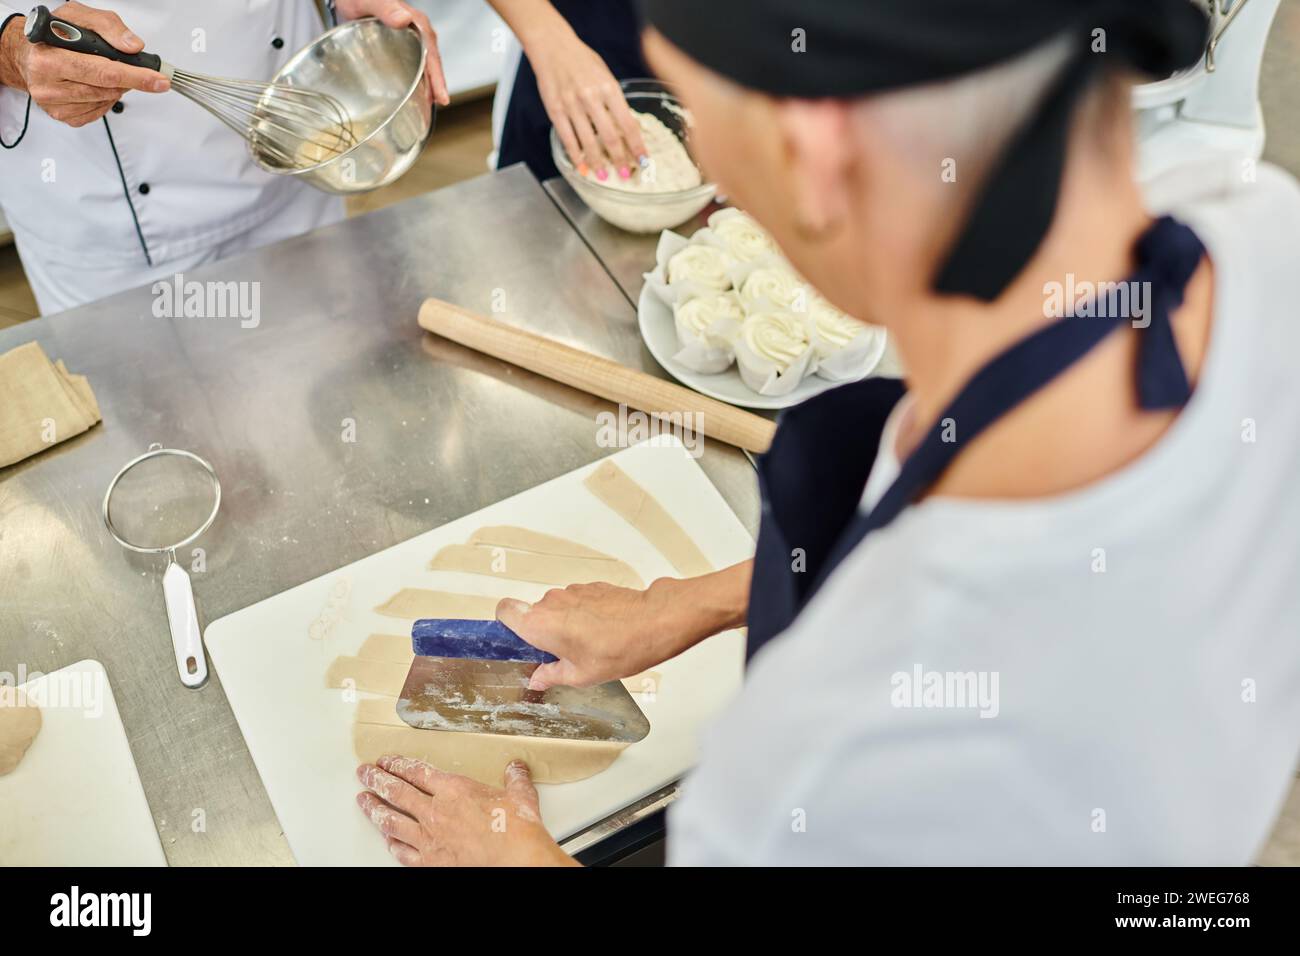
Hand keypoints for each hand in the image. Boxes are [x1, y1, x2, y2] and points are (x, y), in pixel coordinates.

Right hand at [0, 3, 167, 127]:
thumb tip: (133, 46)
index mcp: (48, 58)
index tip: (159, 80)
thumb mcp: (77, 16)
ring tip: (109, 72)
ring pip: (105, 101)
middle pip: (107, 89)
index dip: (135, 76)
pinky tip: (97, 85)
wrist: (28, 52)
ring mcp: (54, 103)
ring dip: (117, 88)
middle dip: (131, 81)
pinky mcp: (62, 116)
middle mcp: (47, 84)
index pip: (103, 71)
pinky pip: (98, 112)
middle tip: (146, 76)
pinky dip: (106, 99)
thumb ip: (107, 26)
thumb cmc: (54, 34)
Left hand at [336, 0, 448, 106]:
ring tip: (428, 104)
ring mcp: (411, 40)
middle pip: (432, 61)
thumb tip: (404, 19)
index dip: (437, 75)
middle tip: (440, 103)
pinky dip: (417, 79)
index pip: (431, 52)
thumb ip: (385, 8)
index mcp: (416, 22)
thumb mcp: (370, 1)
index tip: (440, 94)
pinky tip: (415, 92)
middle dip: (437, 84)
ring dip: (429, 84)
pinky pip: (414, 64)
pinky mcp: (403, 46)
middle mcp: (418, 31)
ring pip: (425, 65)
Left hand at [356, 756, 575, 865]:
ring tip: (363, 800)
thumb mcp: (520, 795)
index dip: (398, 764)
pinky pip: (402, 851)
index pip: (417, 772)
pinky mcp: (430, 861)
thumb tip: (516, 768)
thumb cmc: (516, 829)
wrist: (515, 860)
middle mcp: (436, 811)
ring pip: (391, 820)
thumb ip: (514, 779)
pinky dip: (391, 844)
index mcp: (454, 789)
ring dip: (374, 809)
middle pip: (396, 792)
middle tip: (364, 773)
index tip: (386, 761)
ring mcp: (429, 838)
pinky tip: (386, 839)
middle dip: (376, 780)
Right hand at [497, 564, 751, 690]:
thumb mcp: (581, 674)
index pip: (504, 610)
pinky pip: (578, 601)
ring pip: (558, 607)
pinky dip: (584, 614)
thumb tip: (538, 678)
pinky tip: (604, 632)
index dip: (507, 624)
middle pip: (534, 613)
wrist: (655, 622)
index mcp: (539, 624)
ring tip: (589, 645)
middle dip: (544, 632)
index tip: (518, 642)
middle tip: (562, 654)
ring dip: (566, 623)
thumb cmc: (618, 649)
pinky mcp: (593, 586)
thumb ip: (552, 674)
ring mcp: (573, 591)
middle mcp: (551, 602)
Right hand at [528, 29, 646, 178]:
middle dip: (620, 159)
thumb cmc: (582, 59)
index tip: (643, 160)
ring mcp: (572, 105)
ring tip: (604, 175)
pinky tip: (582, 167)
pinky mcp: (555, 110)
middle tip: (626, 175)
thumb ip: (615, 100)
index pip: (628, 123)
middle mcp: (591, 97)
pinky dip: (576, 155)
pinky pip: (568, 138)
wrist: (552, 46)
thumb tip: (627, 127)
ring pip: (588, 141)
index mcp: (609, 87)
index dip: (637, 145)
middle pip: (610, 137)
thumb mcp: (606, 75)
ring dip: (598, 162)